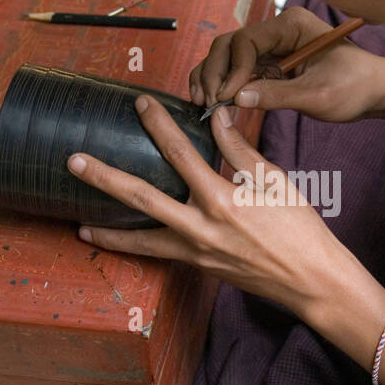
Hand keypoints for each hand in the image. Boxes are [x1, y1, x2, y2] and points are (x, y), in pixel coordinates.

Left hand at [66, 93, 360, 318]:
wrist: (311, 280)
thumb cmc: (299, 228)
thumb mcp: (273, 180)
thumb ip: (239, 149)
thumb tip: (217, 118)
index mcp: (222, 199)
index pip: (181, 153)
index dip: (158, 125)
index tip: (140, 104)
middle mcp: (201, 227)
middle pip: (142, 197)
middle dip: (105, 177)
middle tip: (73, 161)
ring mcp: (196, 252)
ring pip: (141, 240)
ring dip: (108, 231)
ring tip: (79, 223)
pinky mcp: (198, 268)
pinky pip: (159, 254)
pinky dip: (136, 248)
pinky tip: (121, 242)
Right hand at [188, 4, 384, 122]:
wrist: (376, 91)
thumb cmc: (356, 87)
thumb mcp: (318, 95)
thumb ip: (276, 95)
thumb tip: (235, 97)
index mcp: (291, 25)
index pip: (246, 40)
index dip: (231, 69)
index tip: (225, 97)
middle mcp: (278, 31)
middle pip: (230, 44)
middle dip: (215, 71)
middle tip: (207, 101)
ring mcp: (272, 47)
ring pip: (228, 56)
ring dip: (212, 77)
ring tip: (202, 102)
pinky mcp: (270, 64)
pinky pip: (238, 70)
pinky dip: (223, 84)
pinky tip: (212, 102)